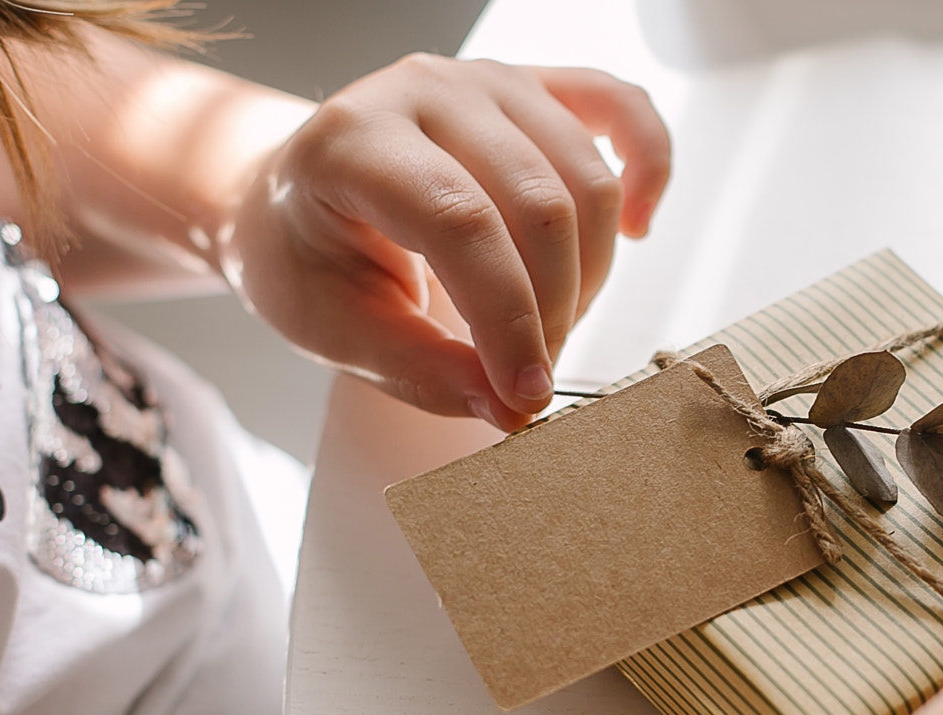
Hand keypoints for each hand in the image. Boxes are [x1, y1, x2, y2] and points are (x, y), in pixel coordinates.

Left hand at [220, 55, 670, 428]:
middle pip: (538, 206)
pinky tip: (637, 228)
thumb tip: (511, 406)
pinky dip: (648, 168)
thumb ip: (419, 369)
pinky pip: (623, 107)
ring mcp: (487, 80)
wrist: (294, 195)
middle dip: (550, 311)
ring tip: (551, 322)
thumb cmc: (307, 258)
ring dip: (589, 273)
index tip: (525, 394)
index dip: (507, 317)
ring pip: (588, 179)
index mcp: (354, 141)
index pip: (459, 224)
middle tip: (529, 375)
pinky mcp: (534, 87)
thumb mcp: (330, 329)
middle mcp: (426, 90)